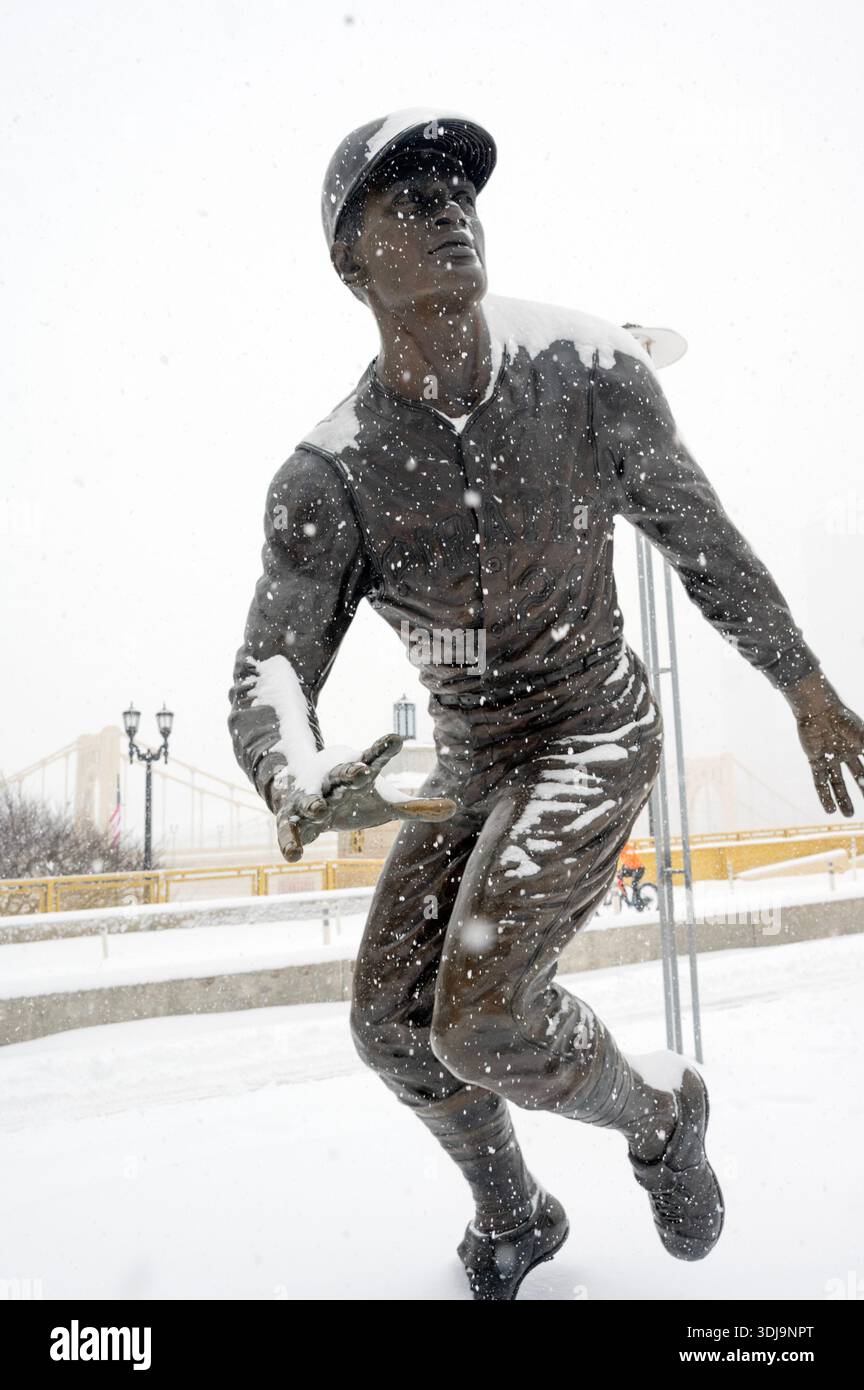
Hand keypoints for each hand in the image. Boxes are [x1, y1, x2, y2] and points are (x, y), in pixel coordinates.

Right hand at [271, 732, 456, 862]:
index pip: (373, 760)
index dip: (383, 751)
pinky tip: (292, 855)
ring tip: (319, 809)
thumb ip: (415, 807)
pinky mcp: (293, 820)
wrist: (304, 792)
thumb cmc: (353, 798)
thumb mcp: (384, 804)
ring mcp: (311, 800)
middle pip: (342, 775)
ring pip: (311, 800)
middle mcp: (333, 785)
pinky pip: (289, 830)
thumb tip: (455, 808)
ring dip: (314, 803)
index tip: (396, 738)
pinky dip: (289, 841)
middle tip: (361, 771)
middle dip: (350, 773)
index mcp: (357, 777)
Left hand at [785, 672, 863, 816]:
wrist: (817, 710)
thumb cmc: (843, 720)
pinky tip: (829, 810)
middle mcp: (844, 753)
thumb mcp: (863, 739)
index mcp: (857, 745)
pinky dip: (824, 796)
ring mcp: (830, 757)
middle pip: (855, 775)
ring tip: (847, 815)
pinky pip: (819, 781)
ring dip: (841, 798)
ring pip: (836, 782)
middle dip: (861, 790)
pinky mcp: (815, 760)